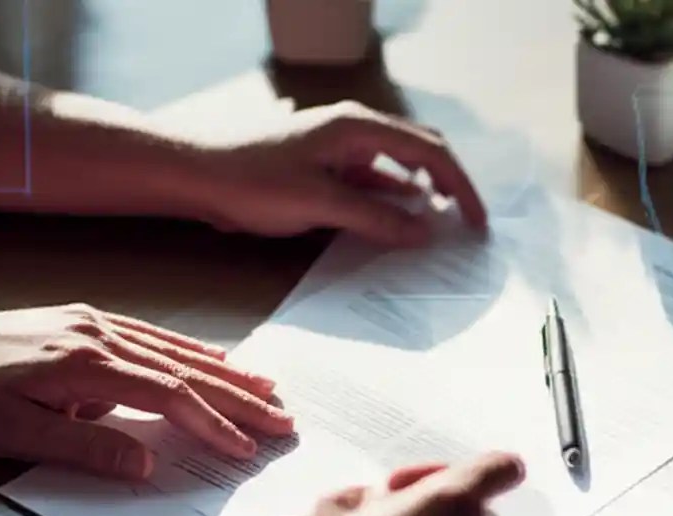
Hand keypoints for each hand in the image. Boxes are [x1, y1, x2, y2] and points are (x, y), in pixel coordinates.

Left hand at [0, 303, 292, 479]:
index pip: (169, 397)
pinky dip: (190, 349)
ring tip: (268, 388)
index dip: (213, 424)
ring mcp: (92, 325)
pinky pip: (151, 336)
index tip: (246, 448)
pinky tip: (214, 357)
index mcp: (85, 364)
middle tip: (283, 419)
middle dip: (238, 397)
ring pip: (175, 350)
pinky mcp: (81, 322)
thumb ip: (83, 446)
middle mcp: (98, 336)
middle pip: (186, 370)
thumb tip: (147, 464)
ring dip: (226, 372)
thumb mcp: (10, 433)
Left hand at [197, 101, 487, 244]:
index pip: (430, 152)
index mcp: (359, 127)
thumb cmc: (252, 182)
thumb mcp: (320, 203)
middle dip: (448, 186)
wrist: (196, 175)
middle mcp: (355, 131)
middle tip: (467, 224)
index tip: (476, 221)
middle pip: (420, 154)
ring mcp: (339, 149)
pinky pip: (371, 186)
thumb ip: (376, 218)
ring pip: (396, 171)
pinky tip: (396, 230)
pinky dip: (390, 206)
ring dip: (419, 198)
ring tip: (438, 232)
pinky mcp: (324, 169)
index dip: (460, 187)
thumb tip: (426, 232)